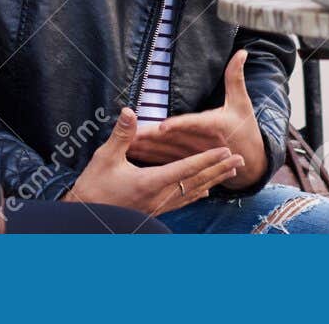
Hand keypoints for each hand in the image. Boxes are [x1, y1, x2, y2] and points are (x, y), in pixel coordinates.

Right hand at [63, 107, 243, 214]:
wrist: (87, 217)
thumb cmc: (94, 187)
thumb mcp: (105, 158)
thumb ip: (121, 135)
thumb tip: (130, 111)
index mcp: (150, 182)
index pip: (185, 169)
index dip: (207, 159)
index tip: (226, 151)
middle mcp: (159, 197)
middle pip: (196, 182)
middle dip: (219, 170)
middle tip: (241, 161)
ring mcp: (159, 206)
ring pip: (193, 193)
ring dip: (213, 181)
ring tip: (231, 173)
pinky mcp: (155, 210)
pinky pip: (183, 201)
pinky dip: (198, 193)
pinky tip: (206, 191)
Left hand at [127, 50, 268, 189]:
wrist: (250, 164)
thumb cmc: (246, 130)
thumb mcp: (242, 103)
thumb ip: (236, 77)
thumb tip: (242, 51)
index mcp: (215, 126)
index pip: (195, 124)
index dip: (179, 125)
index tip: (162, 126)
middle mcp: (202, 143)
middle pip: (173, 139)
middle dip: (150, 138)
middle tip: (129, 133)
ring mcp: (192, 156)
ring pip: (165, 152)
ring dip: (145, 149)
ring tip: (124, 144)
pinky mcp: (186, 163)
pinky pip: (164, 161)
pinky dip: (148, 158)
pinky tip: (130, 154)